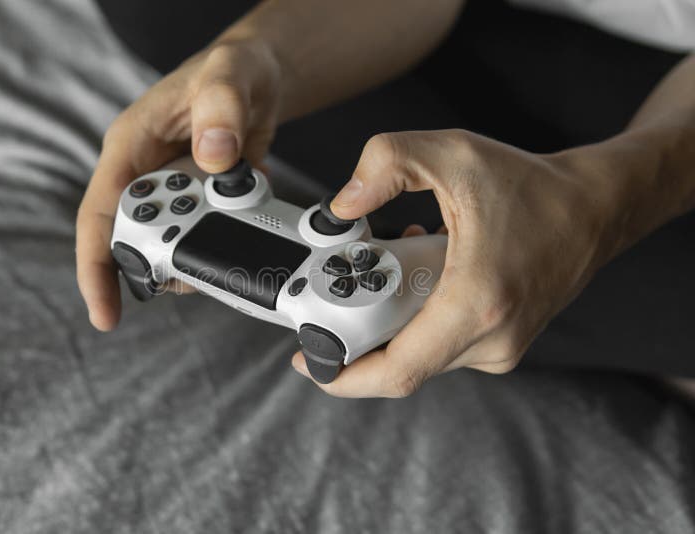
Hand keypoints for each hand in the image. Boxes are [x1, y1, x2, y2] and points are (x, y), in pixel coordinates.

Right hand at [76, 40, 282, 330]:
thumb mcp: (228, 76)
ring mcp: (174, 190)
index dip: (96, 266)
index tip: (104, 312)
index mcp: (131, 146)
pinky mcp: (202, 199)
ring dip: (198, 251)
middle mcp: (145, 173)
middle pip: (133, 239)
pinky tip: (248, 220)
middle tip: (196, 274)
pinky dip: (227, 237)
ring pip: (170, 242)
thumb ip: (221, 109)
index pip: (100, 213)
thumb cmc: (234, 68)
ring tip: (229, 245)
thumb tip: (213, 157)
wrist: (261, 76)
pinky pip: (204, 233)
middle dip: (160, 262)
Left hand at [292, 129, 614, 396]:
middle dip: (359, 327)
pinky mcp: (500, 344)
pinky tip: (417, 274)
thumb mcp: (452, 154)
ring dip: (389, 317)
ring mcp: (499, 348)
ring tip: (392, 264)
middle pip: (398, 361)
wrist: (594, 207)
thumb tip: (340, 207)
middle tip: (344, 284)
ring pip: (416, 352)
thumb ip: (385, 163)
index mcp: (477, 303)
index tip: (308, 359)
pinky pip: (437, 344)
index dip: (343, 374)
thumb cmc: (532, 187)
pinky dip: (414, 316)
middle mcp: (491, 339)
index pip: (397, 370)